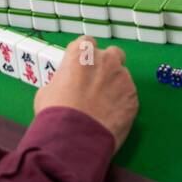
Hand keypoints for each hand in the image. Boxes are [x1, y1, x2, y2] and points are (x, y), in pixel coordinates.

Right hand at [35, 36, 137, 151]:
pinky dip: (121, 104)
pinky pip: (128, 96)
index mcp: (82, 53)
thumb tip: (66, 87)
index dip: (84, 57)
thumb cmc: (55, 113)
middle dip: (106, 65)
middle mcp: (106, 60)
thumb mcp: (48, 90)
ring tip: (102, 106)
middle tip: (97, 83)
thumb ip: (62, 80)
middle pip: (112, 54)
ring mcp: (123, 78)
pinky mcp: (133, 98)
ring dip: (114, 86)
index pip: (87, 43)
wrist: (75, 138)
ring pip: (122, 76)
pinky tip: (110, 117)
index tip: (80, 69)